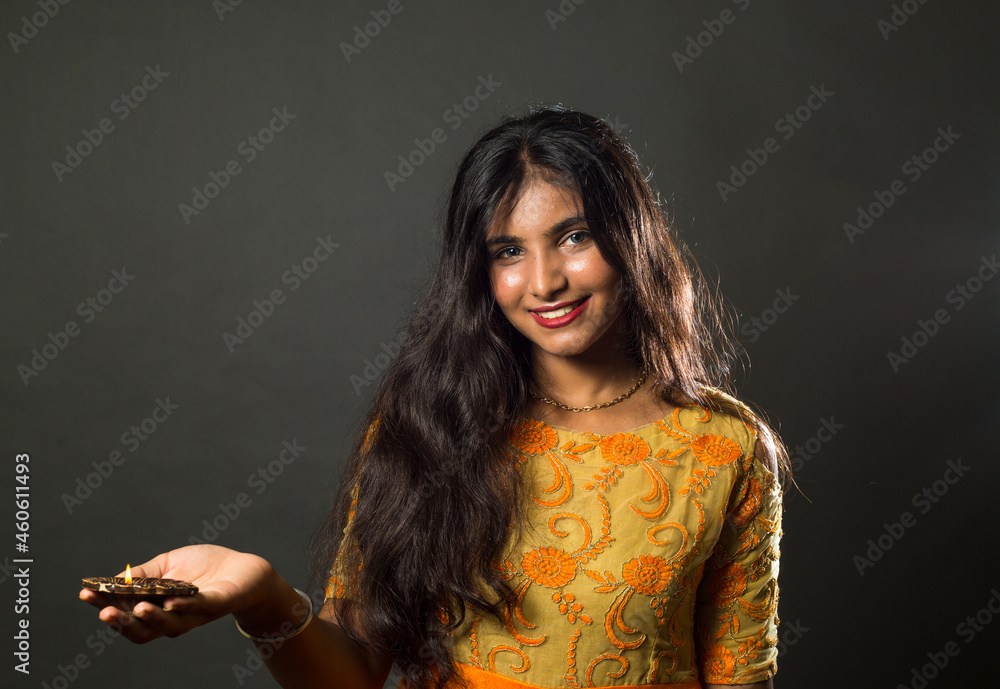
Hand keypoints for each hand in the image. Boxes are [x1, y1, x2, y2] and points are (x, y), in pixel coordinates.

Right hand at [79, 544, 277, 643]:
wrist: (245, 569)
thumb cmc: (204, 567)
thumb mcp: (168, 565)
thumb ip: (143, 574)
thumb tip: (114, 580)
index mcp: (158, 607)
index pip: (127, 612)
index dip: (105, 605)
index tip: (85, 593)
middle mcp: (174, 616)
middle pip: (143, 629)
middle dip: (123, 622)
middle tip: (106, 612)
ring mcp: (196, 613)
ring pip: (170, 624)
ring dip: (153, 618)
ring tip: (138, 609)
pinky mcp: (218, 604)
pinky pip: (200, 608)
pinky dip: (185, 605)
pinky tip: (172, 600)